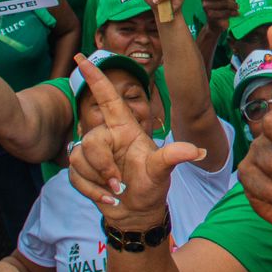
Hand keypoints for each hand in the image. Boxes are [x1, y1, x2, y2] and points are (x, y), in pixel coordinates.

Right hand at [67, 52, 207, 226]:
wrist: (138, 213)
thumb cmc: (151, 186)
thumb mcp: (163, 171)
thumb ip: (174, 156)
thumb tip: (197, 150)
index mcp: (124, 128)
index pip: (107, 98)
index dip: (95, 78)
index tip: (82, 57)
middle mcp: (107, 138)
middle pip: (90, 139)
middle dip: (101, 164)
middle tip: (119, 182)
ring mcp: (93, 155)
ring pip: (78, 159)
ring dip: (97, 180)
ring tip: (116, 191)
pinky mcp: (83, 173)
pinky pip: (74, 177)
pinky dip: (91, 192)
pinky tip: (109, 199)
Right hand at [202, 0, 238, 37]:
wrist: (215, 25)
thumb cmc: (221, 9)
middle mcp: (205, 0)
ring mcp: (207, 9)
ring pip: (223, 3)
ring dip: (233, 4)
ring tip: (237, 6)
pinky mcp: (211, 17)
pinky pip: (225, 13)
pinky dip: (233, 12)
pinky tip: (236, 13)